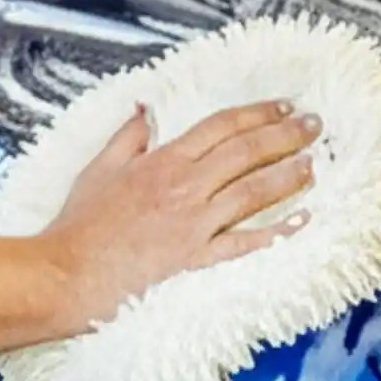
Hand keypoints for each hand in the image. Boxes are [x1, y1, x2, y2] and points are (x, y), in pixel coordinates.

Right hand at [38, 99, 319, 333]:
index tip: (284, 107)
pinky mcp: (195, 259)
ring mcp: (192, 224)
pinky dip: (275, 232)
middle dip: (285, 136)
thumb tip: (144, 107)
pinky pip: (243, 243)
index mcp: (162, 161)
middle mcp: (183, 187)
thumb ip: (127, 136)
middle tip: (315, 126)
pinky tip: (301, 221)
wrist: (66, 274)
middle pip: (245, 152)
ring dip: (287, 175)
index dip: (257, 113)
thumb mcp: (98, 168)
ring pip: (251, 192)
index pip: (221, 127)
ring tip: (313, 164)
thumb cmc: (78, 226)